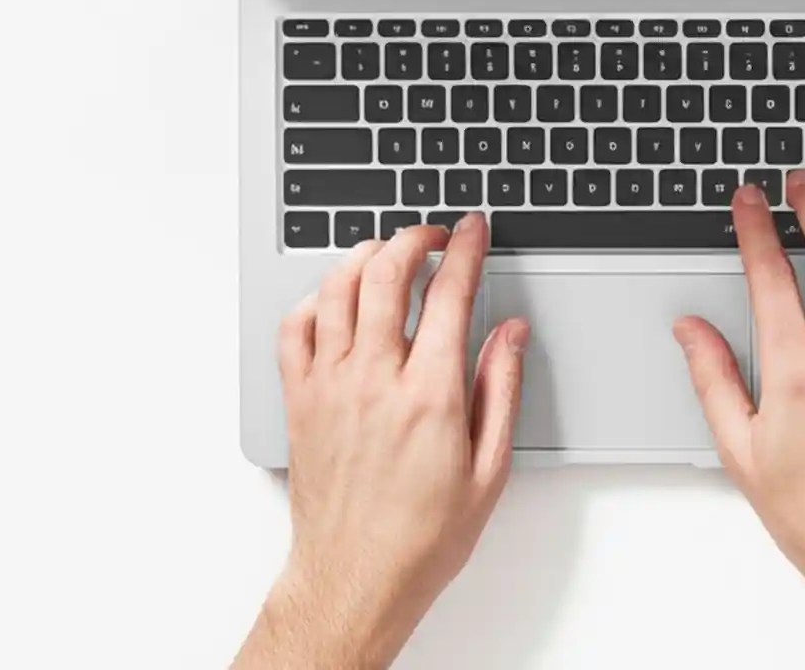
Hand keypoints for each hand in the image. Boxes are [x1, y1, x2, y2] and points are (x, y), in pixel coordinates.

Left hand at [234, 213, 529, 669]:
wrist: (355, 577)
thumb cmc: (422, 536)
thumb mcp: (489, 469)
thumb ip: (502, 390)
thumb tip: (510, 333)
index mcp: (430, 396)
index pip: (449, 294)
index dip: (466, 248)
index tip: (474, 228)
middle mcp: (375, 380)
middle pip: (386, 273)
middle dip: (414, 237)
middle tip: (433, 234)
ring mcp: (329, 387)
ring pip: (337, 289)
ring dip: (364, 256)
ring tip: (387, 253)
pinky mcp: (300, 401)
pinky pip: (294, 328)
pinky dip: (315, 299)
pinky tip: (336, 301)